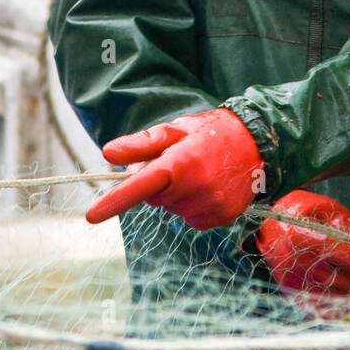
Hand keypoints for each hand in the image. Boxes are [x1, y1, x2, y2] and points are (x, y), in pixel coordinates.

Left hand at [86, 109, 263, 230]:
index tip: (91, 215)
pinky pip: (191, 219)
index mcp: (181, 163)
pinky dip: (193, 206)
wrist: (258, 143)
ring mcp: (211, 206)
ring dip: (177, 196)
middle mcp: (196, 188)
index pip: (141, 186)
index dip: (115, 201)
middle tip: (178, 163)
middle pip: (154, 199)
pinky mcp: (222, 218)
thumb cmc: (209, 133)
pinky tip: (208, 188)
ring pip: (173, 210)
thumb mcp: (174, 131)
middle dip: (157, 184)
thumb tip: (108, 153)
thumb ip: (140, 144)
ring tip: (199, 173)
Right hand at [257, 191, 349, 319]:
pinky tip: (348, 293)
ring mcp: (293, 282)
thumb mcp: (327, 209)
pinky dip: (341, 304)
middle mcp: (297, 263)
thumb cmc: (298, 211)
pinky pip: (323, 309)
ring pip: (338, 295)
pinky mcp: (292, 294)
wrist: (263, 224)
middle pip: (347, 279)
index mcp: (304, 237)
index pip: (348, 255)